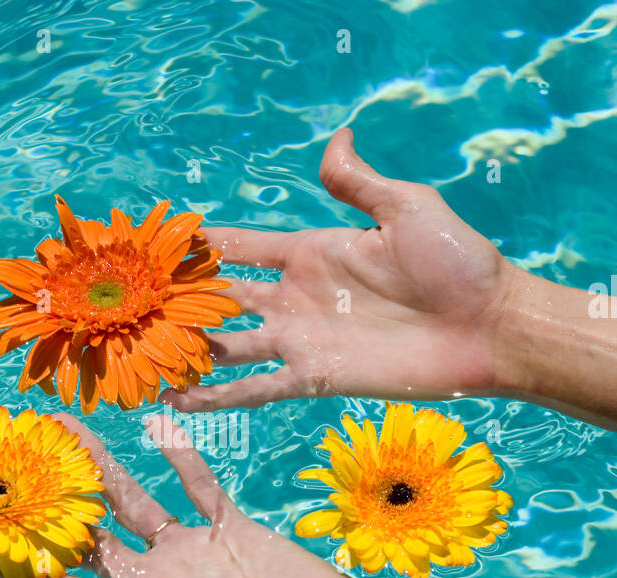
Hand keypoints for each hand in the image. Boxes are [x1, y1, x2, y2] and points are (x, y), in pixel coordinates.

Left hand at [24, 413, 418, 577]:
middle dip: (48, 499)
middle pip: (84, 536)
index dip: (20, 563)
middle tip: (14, 452)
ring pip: (129, 500)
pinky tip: (151, 422)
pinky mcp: (232, 530)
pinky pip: (195, 484)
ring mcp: (191, 554)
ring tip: (62, 423)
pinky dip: (175, 453)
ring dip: (97, 465)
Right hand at [161, 128, 519, 410]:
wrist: (488, 326)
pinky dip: (217, 396)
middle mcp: (297, 298)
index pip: (241, 247)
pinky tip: (177, 402)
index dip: (200, 245)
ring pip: (228, 346)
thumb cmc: (457, 262)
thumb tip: (337, 137)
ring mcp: (303, 340)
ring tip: (139, 359)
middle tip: (128, 308)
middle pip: (222, 299)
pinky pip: (256, 388)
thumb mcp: (405, 208)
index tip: (155, 245)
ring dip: (187, 352)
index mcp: (312, 252)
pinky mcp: (316, 378)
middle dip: (178, 304)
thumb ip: (357, 183)